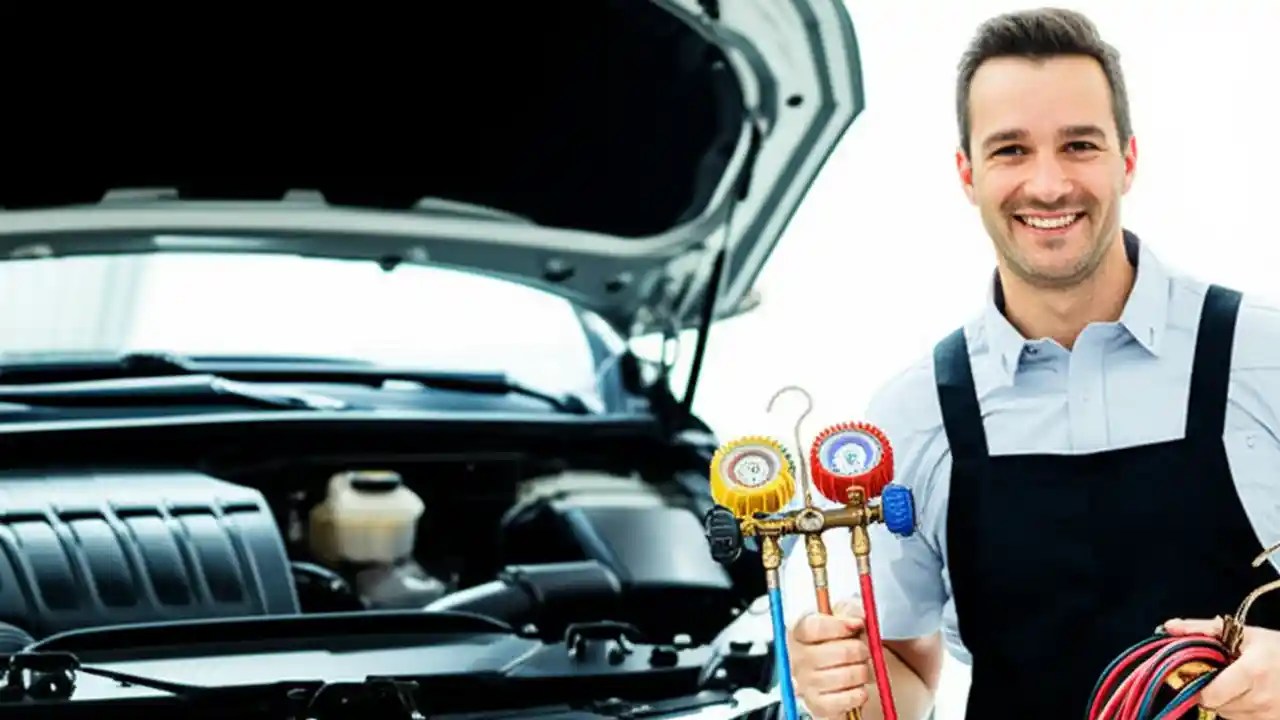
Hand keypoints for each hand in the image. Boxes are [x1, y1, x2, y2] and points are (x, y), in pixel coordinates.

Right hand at [788, 599, 872, 718]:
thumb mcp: (846, 617)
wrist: (845, 671)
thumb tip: (857, 617)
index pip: (812, 628)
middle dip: (858, 650)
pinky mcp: (817, 705)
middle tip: (864, 650)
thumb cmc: (843, 640)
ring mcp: (804, 684)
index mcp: (799, 633)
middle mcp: (797, 659)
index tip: (857, 625)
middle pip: (832, 652)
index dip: (838, 626)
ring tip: (862, 668)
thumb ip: (850, 611)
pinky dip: (859, 693)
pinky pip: (845, 700)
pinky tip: (858, 687)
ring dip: (862, 672)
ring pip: (843, 676)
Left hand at [1163, 617, 1279, 718]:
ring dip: (1227, 702)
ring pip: (1229, 715)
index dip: (1199, 687)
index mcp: (1253, 672)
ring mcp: (1271, 715)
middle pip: (1217, 706)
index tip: (1199, 675)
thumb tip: (1168, 627)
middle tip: (1222, 676)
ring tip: (1238, 684)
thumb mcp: (1240, 632)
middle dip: (1212, 692)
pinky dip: (1241, 710)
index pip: (1210, 695)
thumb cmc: (1273, 647)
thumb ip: (1200, 629)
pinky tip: (1249, 694)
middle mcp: (1262, 698)